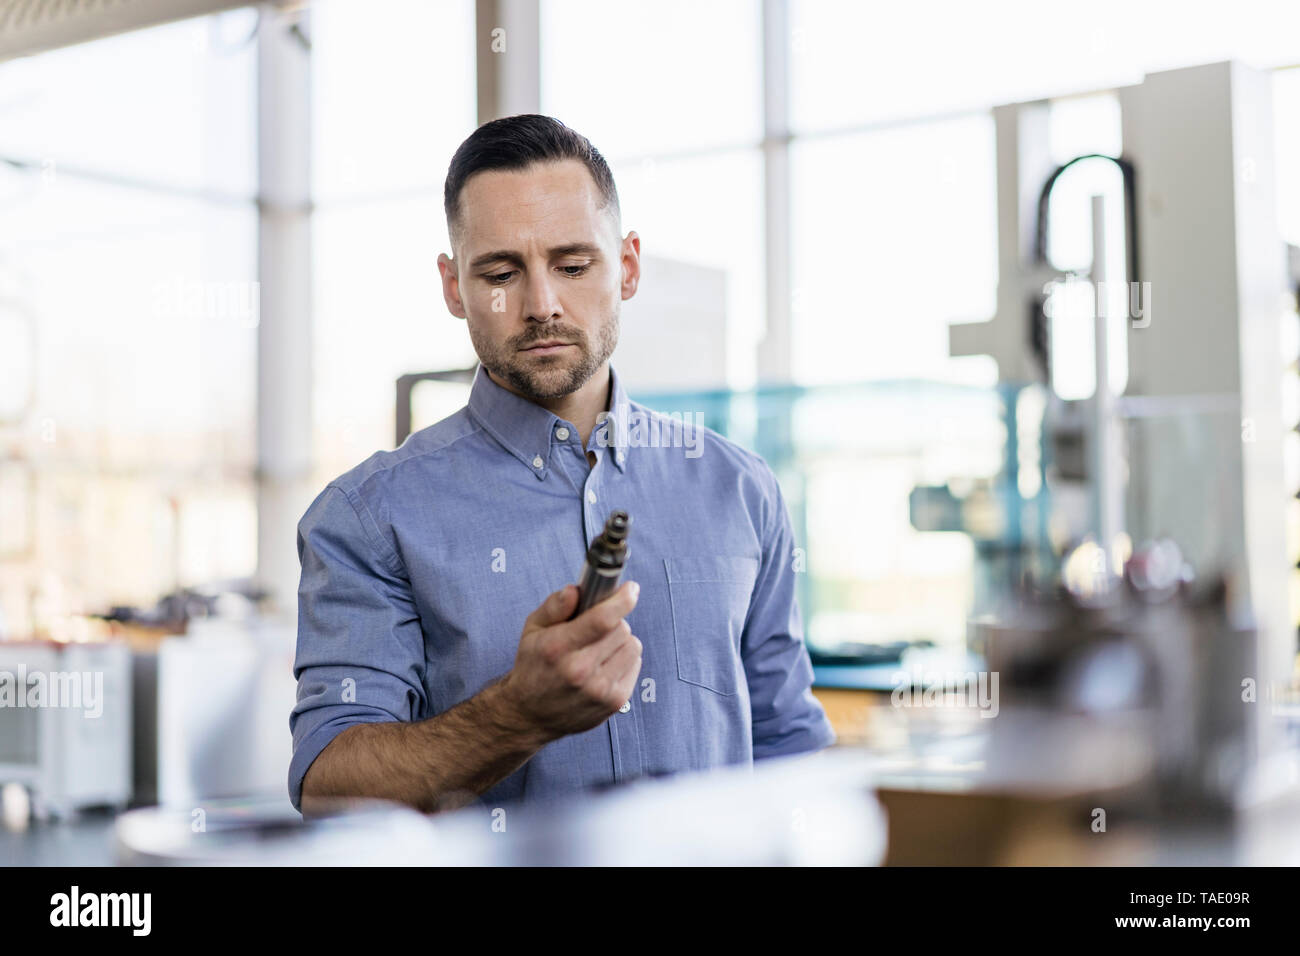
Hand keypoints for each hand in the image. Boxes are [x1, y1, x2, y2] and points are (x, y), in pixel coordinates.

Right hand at [499, 581, 641, 740]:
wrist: (531, 715)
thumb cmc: (534, 666)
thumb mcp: (533, 630)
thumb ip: (554, 606)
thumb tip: (575, 590)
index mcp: (557, 648)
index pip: (602, 620)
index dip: (622, 600)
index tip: (630, 589)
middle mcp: (579, 670)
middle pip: (621, 629)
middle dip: (613, 621)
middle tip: (598, 628)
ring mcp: (599, 689)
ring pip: (632, 645)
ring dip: (621, 641)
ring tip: (601, 648)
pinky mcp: (614, 702)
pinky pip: (635, 664)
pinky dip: (625, 659)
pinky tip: (605, 665)